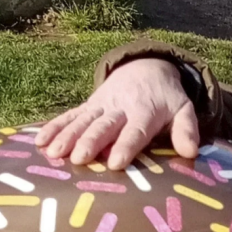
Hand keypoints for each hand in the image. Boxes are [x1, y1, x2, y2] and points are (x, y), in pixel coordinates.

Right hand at [36, 58, 198, 169]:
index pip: (135, 131)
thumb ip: (187, 129)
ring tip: (54, 153)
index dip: (125, 146)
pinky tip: (40, 142)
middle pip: (104, 126)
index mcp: (144, 112)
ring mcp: (101, 106)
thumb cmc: (166, 99)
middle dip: (90, 142)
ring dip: (67, 136)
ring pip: (82, 121)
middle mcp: (120, 108)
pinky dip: (54, 127)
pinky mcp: (88, 106)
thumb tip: (192, 152)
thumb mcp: (183, 109)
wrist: (146, 67)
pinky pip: (69, 116)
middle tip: (78, 158)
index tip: (115, 163)